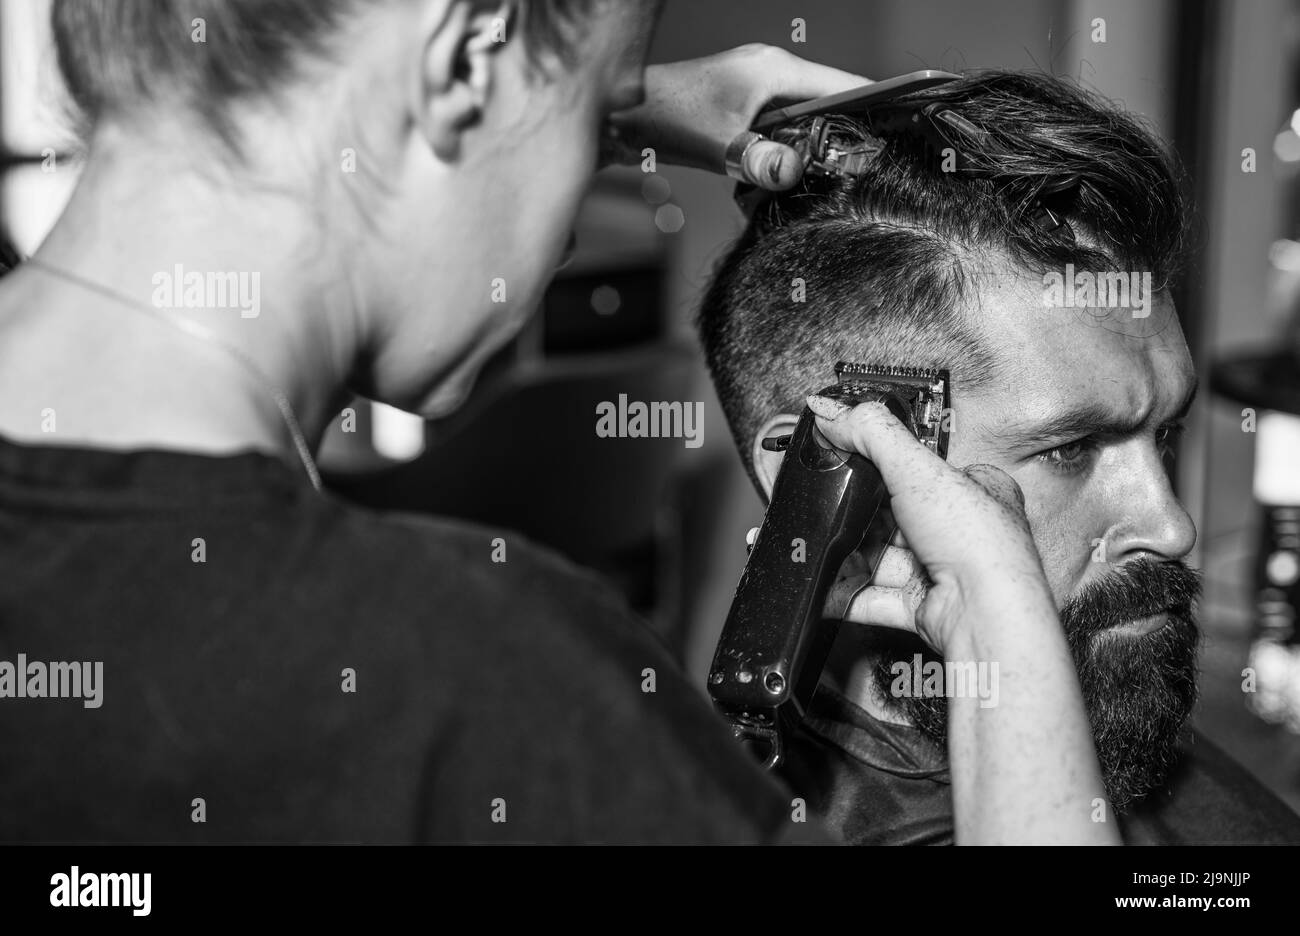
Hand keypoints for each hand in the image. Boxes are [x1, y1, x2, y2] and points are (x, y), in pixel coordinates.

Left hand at [604, 44, 866, 189]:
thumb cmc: (666, 116)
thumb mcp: (720, 144)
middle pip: (824, 104)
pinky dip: (781, 152)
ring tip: (821, 179)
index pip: (842, 85)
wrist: (620, 114)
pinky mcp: (738, 110)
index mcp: (774, 69)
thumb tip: (794, 174)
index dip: (868, 111)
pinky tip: (780, 177)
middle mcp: (769, 73)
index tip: (888, 140)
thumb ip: (761, 160)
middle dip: (839, 137)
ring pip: (799, 121)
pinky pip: (775, 130)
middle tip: (855, 172)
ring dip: (806, 149)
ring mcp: (753, 90)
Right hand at [808, 395, 1056, 655]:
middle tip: (828, 507)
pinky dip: (845, 593)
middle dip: (858, 519)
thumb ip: (870, 434)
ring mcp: (941, 573)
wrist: (985, 616)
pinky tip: (824, 584)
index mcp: (976, 491)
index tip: (847, 463)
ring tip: (821, 548)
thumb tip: (829, 409)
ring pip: (879, 560)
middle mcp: (961, 533)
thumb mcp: (918, 469)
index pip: (922, 470)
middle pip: (893, 519)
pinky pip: (872, 598)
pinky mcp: (922, 608)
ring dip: (848, 557)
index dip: (884, 468)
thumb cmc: (977, 543)